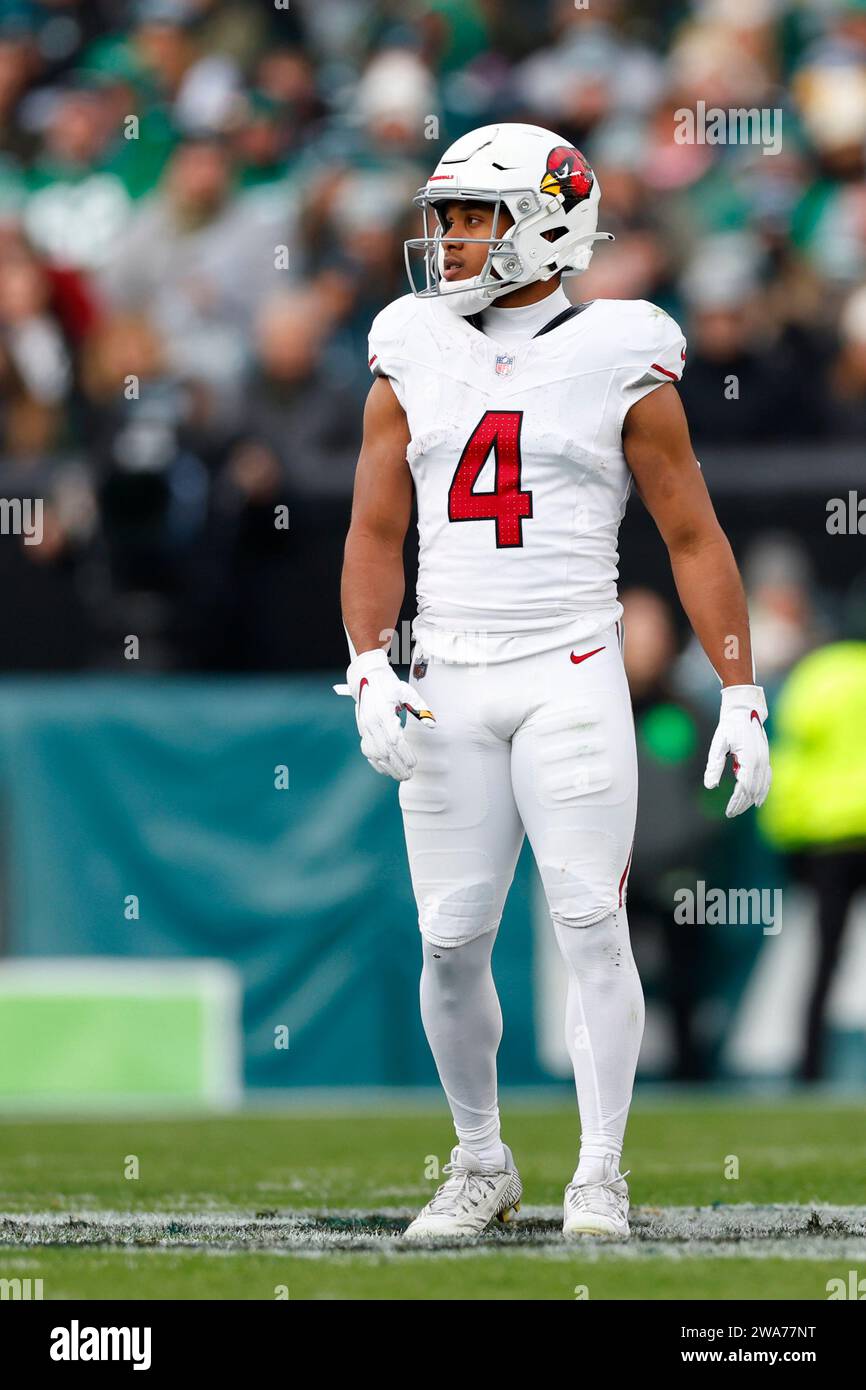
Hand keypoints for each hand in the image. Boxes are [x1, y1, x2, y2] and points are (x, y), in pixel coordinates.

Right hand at [334, 647, 434, 779]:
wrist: (367, 678)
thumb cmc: (388, 685)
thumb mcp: (407, 692)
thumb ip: (420, 708)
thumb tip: (432, 724)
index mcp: (382, 713)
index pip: (394, 739)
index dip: (404, 753)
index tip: (413, 763)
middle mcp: (371, 722)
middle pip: (384, 751)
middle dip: (397, 765)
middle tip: (409, 775)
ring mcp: (364, 728)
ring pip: (375, 754)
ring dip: (387, 767)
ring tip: (400, 776)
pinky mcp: (362, 731)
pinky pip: (367, 751)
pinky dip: (376, 763)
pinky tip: (386, 770)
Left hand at [703, 684, 770, 816]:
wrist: (744, 709)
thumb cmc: (729, 725)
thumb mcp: (718, 744)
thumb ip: (714, 765)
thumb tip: (709, 786)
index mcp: (750, 758)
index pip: (744, 787)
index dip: (736, 801)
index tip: (728, 812)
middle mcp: (761, 761)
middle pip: (753, 790)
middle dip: (742, 803)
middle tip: (731, 813)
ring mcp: (766, 759)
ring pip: (762, 786)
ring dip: (752, 799)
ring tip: (741, 809)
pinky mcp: (766, 757)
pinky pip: (768, 779)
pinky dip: (764, 791)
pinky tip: (758, 800)